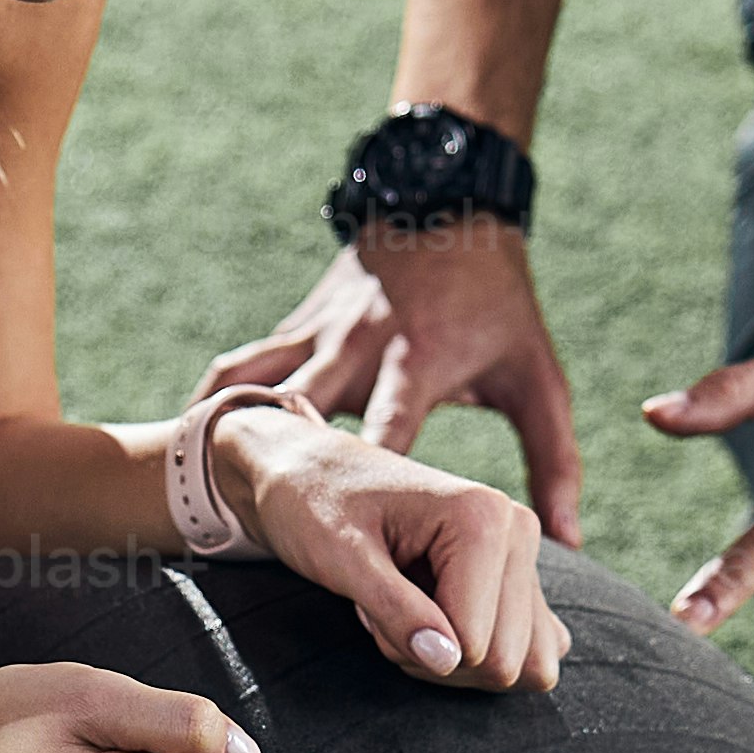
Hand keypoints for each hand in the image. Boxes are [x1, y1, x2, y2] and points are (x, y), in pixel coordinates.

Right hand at [202, 216, 587, 543]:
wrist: (448, 211)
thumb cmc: (497, 310)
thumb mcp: (535, 379)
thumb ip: (555, 460)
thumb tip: (570, 541)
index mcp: (418, 362)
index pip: (389, 431)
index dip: (366, 479)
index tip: (343, 540)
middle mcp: (360, 347)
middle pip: (307, 409)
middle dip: (279, 459)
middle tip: (244, 516)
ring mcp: (320, 333)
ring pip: (256, 382)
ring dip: (225, 429)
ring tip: (191, 484)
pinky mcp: (296, 326)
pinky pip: (239, 367)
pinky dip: (209, 401)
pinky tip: (183, 444)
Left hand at [215, 405, 564, 694]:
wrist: (312, 475)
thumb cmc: (317, 505)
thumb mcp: (341, 558)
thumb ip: (393, 609)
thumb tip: (448, 661)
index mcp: (484, 517)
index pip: (476, 643)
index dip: (412, 646)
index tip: (371, 602)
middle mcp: (518, 532)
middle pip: (503, 660)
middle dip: (435, 656)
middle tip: (385, 606)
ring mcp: (524, 558)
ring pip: (519, 664)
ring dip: (455, 661)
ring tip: (408, 610)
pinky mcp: (521, 581)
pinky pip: (531, 653)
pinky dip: (479, 656)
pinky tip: (437, 619)